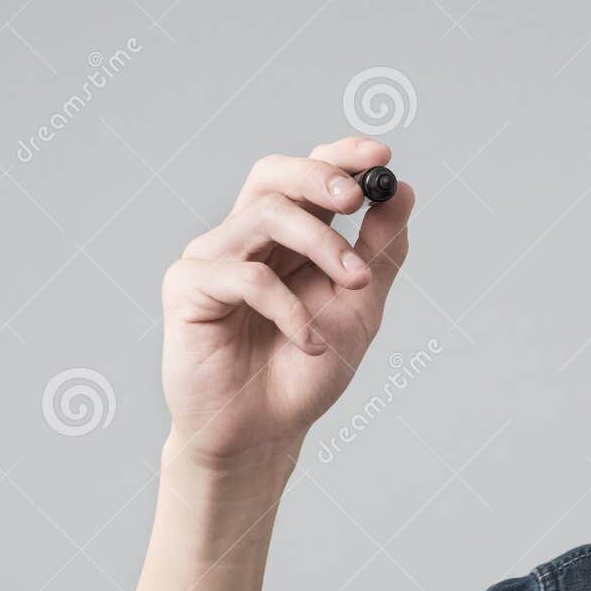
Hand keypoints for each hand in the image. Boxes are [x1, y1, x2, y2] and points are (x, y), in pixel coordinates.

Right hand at [159, 136, 412, 469]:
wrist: (263, 435)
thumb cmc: (303, 375)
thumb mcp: (359, 309)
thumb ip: (379, 253)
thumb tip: (403, 192)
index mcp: (285, 238)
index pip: (306, 176)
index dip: (340, 157)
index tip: (381, 156)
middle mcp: (244, 239)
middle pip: (273, 175)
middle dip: (321, 177)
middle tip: (357, 198)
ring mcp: (212, 259)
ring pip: (264, 215)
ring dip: (321, 244)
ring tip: (354, 286)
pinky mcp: (188, 289)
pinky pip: (245, 276)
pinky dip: (288, 306)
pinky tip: (310, 342)